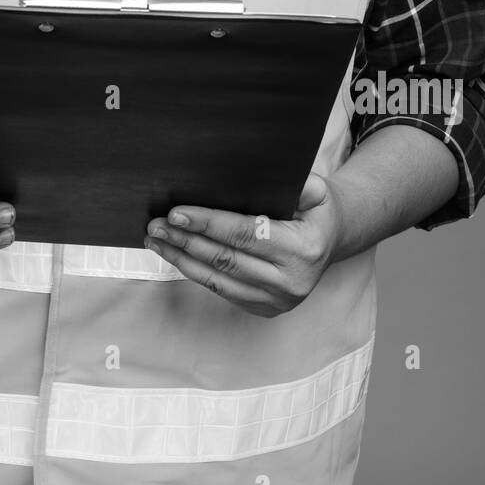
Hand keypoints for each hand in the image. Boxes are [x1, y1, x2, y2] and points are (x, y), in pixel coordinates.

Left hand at [144, 172, 342, 316]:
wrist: (329, 242)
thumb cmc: (318, 212)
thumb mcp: (319, 191)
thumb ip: (300, 184)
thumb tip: (264, 176)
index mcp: (303, 249)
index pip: (245, 234)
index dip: (208, 224)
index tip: (177, 213)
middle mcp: (291, 281)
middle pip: (226, 259)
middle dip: (186, 240)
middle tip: (155, 224)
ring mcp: (277, 300)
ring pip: (218, 279)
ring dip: (182, 259)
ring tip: (156, 239)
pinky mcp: (264, 308)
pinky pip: (221, 290)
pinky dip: (194, 271)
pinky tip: (175, 255)